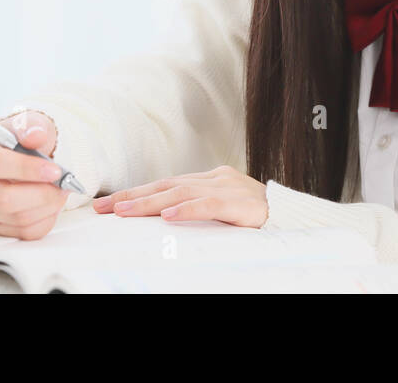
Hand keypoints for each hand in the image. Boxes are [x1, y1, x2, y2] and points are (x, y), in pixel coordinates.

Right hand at [0, 111, 68, 239]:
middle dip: (40, 193)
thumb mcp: (28, 122)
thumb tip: (34, 135)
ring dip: (46, 206)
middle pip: (2, 198)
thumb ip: (30, 126)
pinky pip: (22, 232)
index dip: (26, 169)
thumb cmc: (20, 137)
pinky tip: (52, 203)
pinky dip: (44, 219)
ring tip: (61, 190)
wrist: (22, 154)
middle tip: (63, 182)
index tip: (54, 170)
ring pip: (15, 218)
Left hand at [94, 165, 267, 227]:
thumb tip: (163, 220)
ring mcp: (228, 188)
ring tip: (124, 212)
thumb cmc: (257, 218)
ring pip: (181, 193)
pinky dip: (187, 210)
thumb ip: (197, 209)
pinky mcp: (240, 203)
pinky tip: (167, 216)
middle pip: (166, 185)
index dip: (136, 193)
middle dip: (132, 196)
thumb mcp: (223, 212)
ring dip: (149, 203)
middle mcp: (215, 178)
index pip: (165, 184)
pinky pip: (209, 205)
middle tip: (102, 208)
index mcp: (210, 179)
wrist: (295, 216)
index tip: (108, 204)